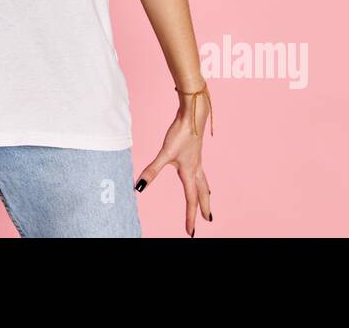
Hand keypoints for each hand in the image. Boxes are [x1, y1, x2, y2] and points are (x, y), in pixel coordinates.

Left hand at [134, 92, 211, 236]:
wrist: (193, 115)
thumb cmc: (181, 133)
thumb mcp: (165, 154)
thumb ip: (152, 170)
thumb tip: (139, 187)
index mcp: (190, 173)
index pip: (190, 200)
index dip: (190, 217)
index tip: (190, 232)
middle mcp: (196, 169)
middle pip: (202, 193)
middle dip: (204, 208)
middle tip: (208, 220)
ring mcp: (197, 160)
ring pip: (204, 182)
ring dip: (206, 194)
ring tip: (208, 201)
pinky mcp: (196, 152)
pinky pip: (202, 172)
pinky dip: (203, 180)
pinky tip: (199, 175)